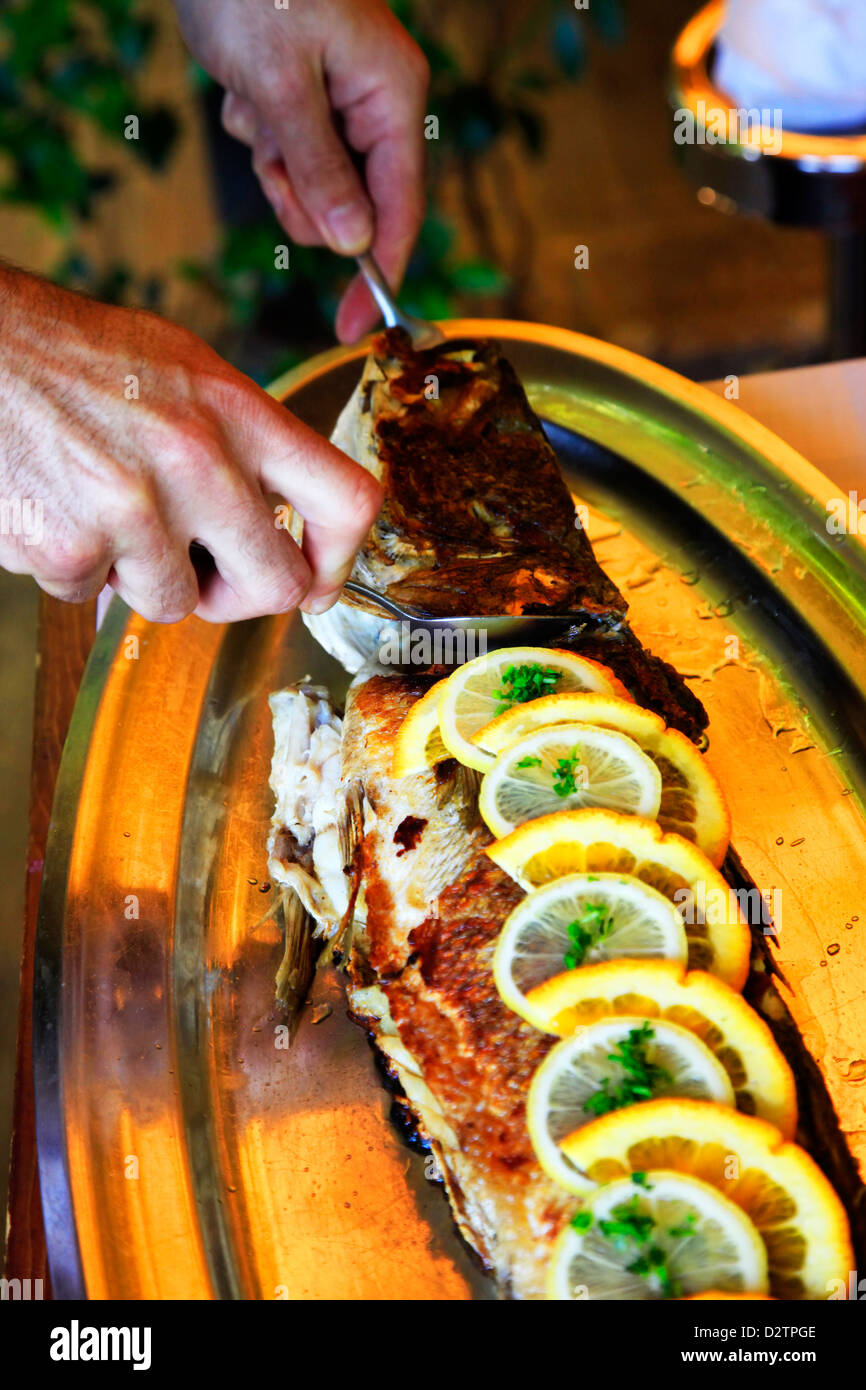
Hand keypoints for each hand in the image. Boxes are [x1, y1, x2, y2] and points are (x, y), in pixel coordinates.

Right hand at [0, 267, 381, 621]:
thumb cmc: (72, 356)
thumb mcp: (182, 372)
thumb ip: (237, 445)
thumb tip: (268, 523)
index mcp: (239, 412)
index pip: (347, 499)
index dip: (342, 558)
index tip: (320, 579)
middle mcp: (201, 461)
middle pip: (278, 584)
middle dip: (239, 595)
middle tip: (203, 576)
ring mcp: (138, 508)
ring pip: (176, 603)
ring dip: (139, 577)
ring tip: (103, 513)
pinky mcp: (74, 546)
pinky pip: (92, 597)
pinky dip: (72, 569)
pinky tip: (55, 509)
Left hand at [173, 0, 428, 342]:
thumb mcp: (282, 86)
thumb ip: (320, 169)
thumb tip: (354, 245)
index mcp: (391, 97)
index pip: (399, 210)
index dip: (377, 275)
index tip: (351, 331)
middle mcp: (375, 104)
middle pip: (352, 206)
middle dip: (303, 199)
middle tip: (271, 158)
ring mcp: (340, 102)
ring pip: (311, 184)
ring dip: (273, 162)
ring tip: (254, 107)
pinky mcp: (304, 98)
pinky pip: (283, 150)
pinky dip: (257, 133)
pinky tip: (243, 88)